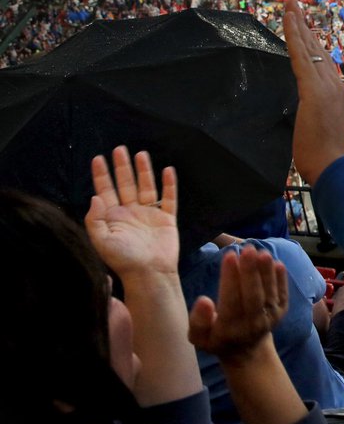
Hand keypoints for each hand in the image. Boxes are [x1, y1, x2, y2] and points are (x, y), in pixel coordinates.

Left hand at [84, 146, 178, 280]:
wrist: (149, 274)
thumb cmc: (123, 260)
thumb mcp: (100, 241)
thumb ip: (94, 219)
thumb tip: (94, 196)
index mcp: (113, 217)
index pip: (105, 190)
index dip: (101, 175)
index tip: (98, 158)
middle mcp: (130, 212)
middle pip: (125, 184)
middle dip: (122, 166)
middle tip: (120, 149)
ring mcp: (149, 215)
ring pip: (146, 187)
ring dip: (143, 171)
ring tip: (141, 154)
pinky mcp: (166, 219)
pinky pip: (168, 199)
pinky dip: (169, 185)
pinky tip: (168, 171)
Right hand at [188, 246, 287, 367]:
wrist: (247, 351)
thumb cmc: (217, 338)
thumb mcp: (199, 338)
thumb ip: (198, 322)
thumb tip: (203, 301)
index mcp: (229, 329)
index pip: (231, 300)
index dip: (230, 278)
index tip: (229, 256)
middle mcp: (252, 323)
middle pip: (253, 296)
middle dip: (251, 272)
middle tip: (248, 249)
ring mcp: (270, 317)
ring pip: (269, 293)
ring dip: (267, 272)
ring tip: (262, 252)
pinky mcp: (281, 311)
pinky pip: (282, 294)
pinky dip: (281, 279)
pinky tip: (278, 263)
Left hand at [283, 0, 343, 185]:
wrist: (335, 167)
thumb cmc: (325, 158)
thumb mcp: (318, 130)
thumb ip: (313, 116)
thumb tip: (304, 115)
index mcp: (336, 94)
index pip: (322, 63)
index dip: (311, 43)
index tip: (303, 28)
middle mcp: (334, 84)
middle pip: (317, 48)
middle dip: (304, 26)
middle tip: (294, 5)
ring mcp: (325, 84)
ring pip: (309, 46)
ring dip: (298, 23)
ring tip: (290, 4)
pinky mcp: (312, 87)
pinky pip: (300, 54)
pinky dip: (293, 34)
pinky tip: (288, 18)